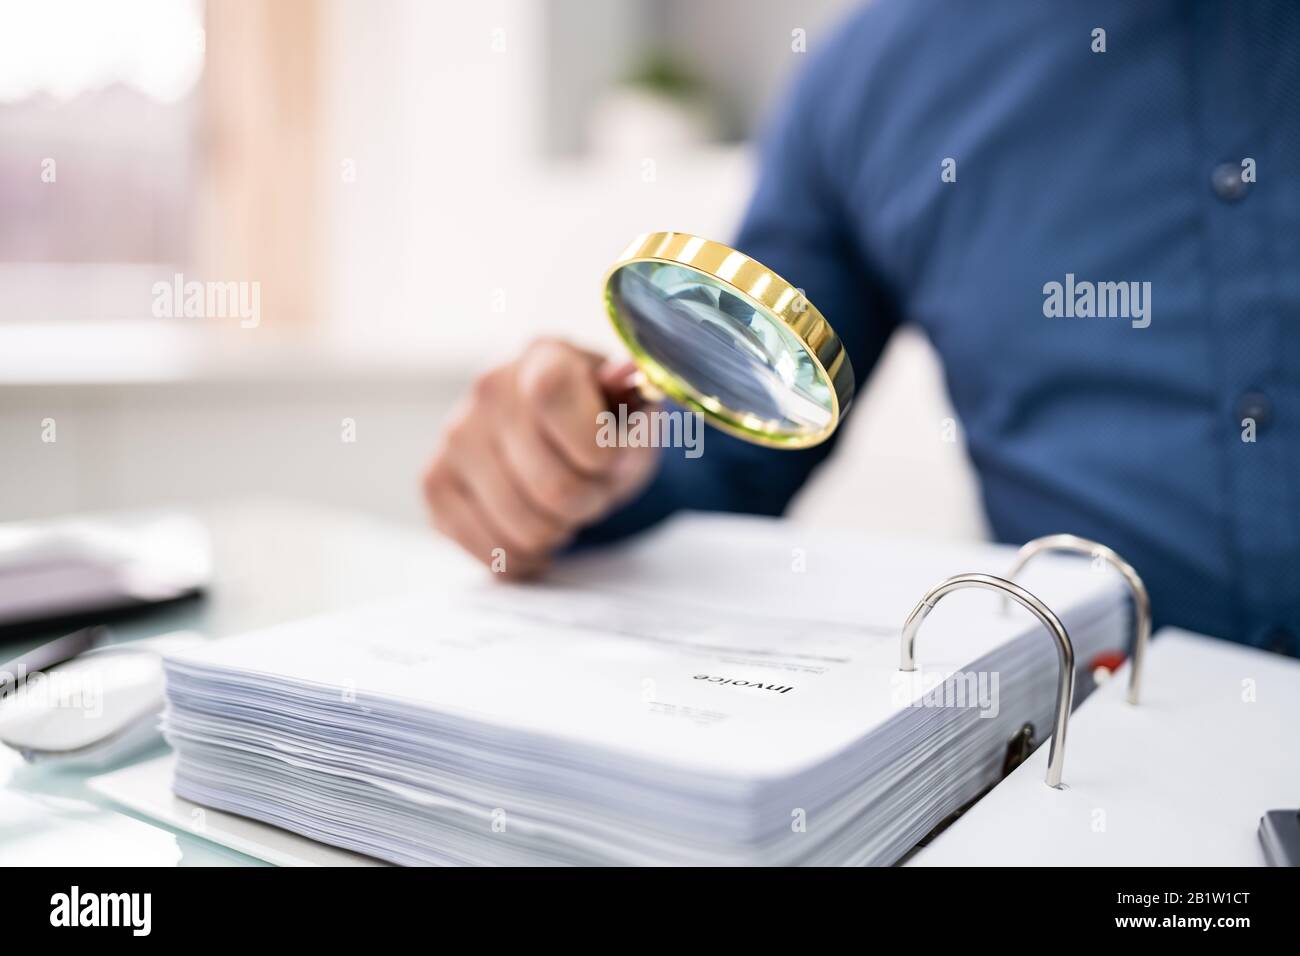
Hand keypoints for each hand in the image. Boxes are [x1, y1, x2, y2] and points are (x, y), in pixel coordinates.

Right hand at [422, 339, 659, 575]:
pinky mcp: (434, 483)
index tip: (609, 457)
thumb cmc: (601, 425)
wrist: (556, 434)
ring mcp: (454, 437)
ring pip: (525, 529)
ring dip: (559, 532)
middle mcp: (489, 389)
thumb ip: (641, 427)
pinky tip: (535, 530)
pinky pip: (492, 552)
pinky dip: (525, 556)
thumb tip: (626, 440)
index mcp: (544, 358)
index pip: (553, 395)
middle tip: (592, 489)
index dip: (594, 446)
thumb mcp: (636, 418)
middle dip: (589, 502)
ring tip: (562, 507)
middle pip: (553, 487)